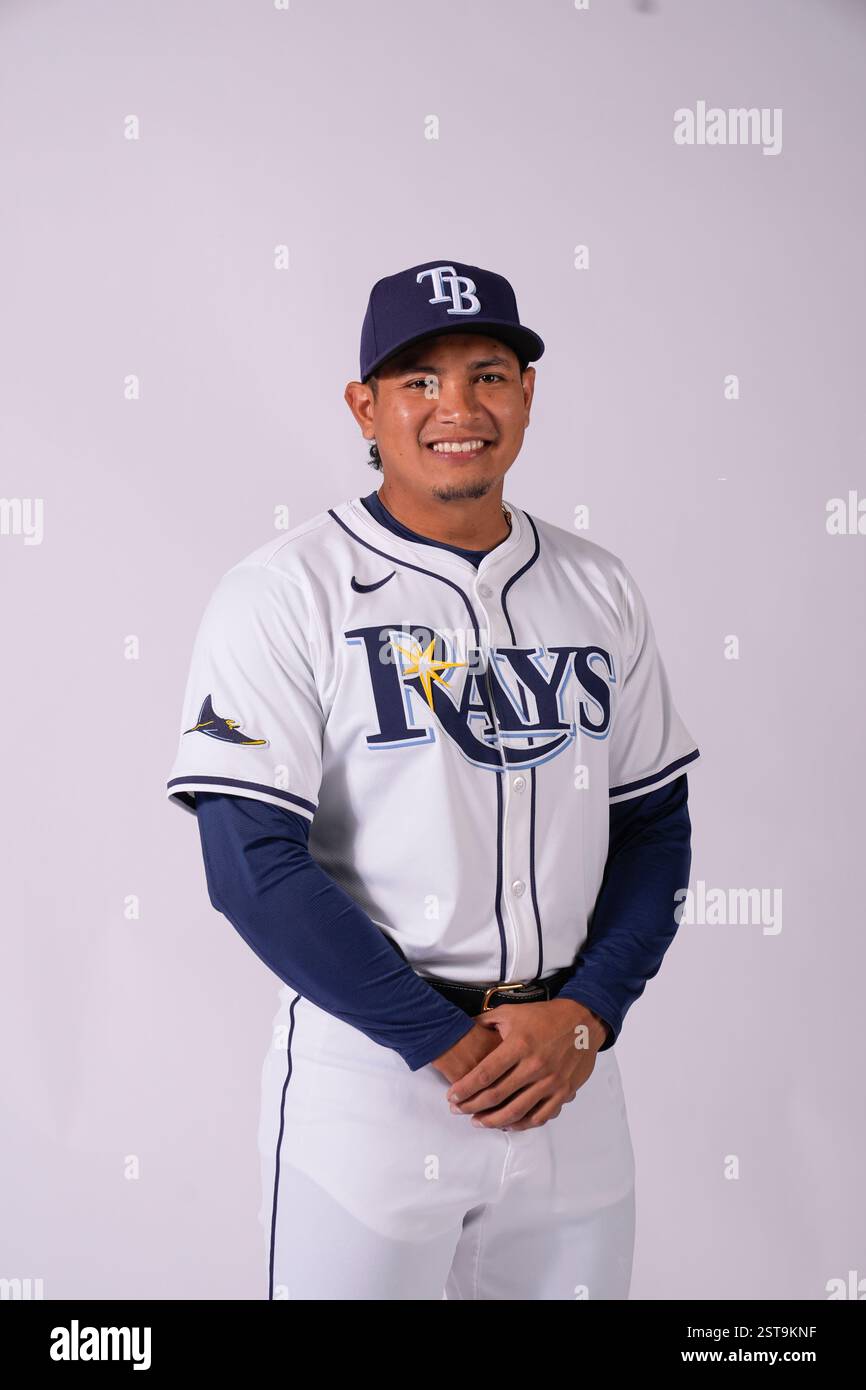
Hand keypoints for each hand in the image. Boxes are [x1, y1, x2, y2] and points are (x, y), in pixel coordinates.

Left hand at [444, 998, 607, 1131]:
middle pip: (497, 1095)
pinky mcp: (564, 1092)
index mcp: (519, 1044)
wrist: (583, 1021)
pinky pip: (540, 1116)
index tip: (452, 1097)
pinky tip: (507, 1124)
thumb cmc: (545, 1016)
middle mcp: (534, 1065)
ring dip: (493, 1120)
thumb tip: (463, 1027)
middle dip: (472, 1106)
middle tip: (458, 1111)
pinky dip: (521, 1125)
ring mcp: (551, 1081)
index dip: (465, 1088)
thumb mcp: (512, 1012)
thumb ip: (486, 1021)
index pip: (486, 1073)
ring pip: (516, 1111)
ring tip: (477, 1121)